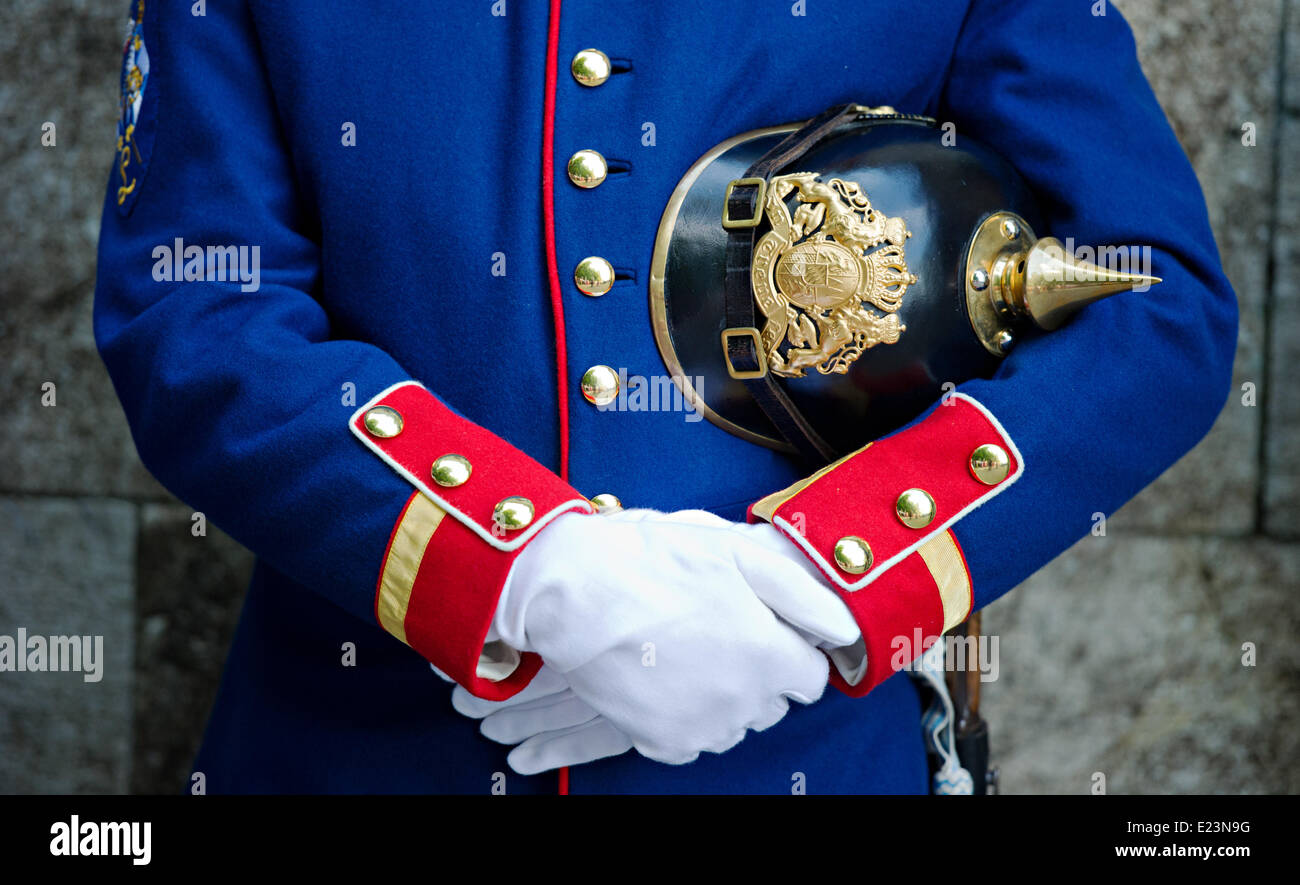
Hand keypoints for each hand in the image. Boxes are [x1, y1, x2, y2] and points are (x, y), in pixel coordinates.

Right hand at [468, 508, 859, 767]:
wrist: (569, 591)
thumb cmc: (650, 562)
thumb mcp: (736, 553)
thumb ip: (802, 593)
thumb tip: (844, 627)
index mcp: (768, 655)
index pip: (813, 678)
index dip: (790, 647)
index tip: (763, 627)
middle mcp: (742, 701)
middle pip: (774, 702)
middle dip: (758, 670)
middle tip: (717, 627)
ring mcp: (701, 727)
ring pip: (736, 722)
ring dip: (724, 693)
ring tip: (687, 647)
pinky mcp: (661, 742)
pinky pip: (694, 738)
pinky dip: (686, 712)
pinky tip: (665, 673)